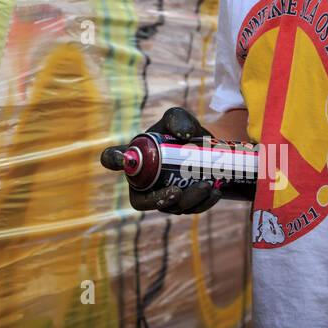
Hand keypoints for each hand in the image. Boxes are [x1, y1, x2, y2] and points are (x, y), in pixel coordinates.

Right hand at [103, 106, 222, 214]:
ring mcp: (161, 194)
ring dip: (188, 201)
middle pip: (141, 199)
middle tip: (176, 192)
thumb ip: (177, 118)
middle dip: (157, 200)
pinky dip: (202, 203)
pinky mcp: (181, 203)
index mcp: (134, 156)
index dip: (113, 160)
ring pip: (169, 207)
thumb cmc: (182, 130)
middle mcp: (142, 180)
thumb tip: (183, 136)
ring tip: (206, 186)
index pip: (112, 158)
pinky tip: (214, 192)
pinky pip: (188, 209)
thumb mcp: (179, 117)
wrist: (206, 145)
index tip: (123, 159)